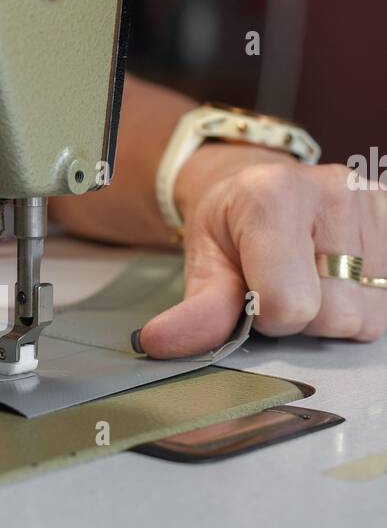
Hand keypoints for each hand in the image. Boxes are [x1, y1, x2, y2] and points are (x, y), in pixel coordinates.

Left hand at [137, 146, 386, 356]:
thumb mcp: (205, 262)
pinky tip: (339, 276)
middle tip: (283, 286)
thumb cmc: (231, 226)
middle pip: (336, 314)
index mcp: (274, 196)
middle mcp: (334, 192)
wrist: (261, 184)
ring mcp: (374, 203)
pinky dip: (362, 300)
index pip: (289, 304)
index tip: (254, 295)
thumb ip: (198, 308)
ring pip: (369, 313)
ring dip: (337, 311)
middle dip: (304, 318)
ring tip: (312, 278)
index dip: (268, 317)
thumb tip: (161, 343)